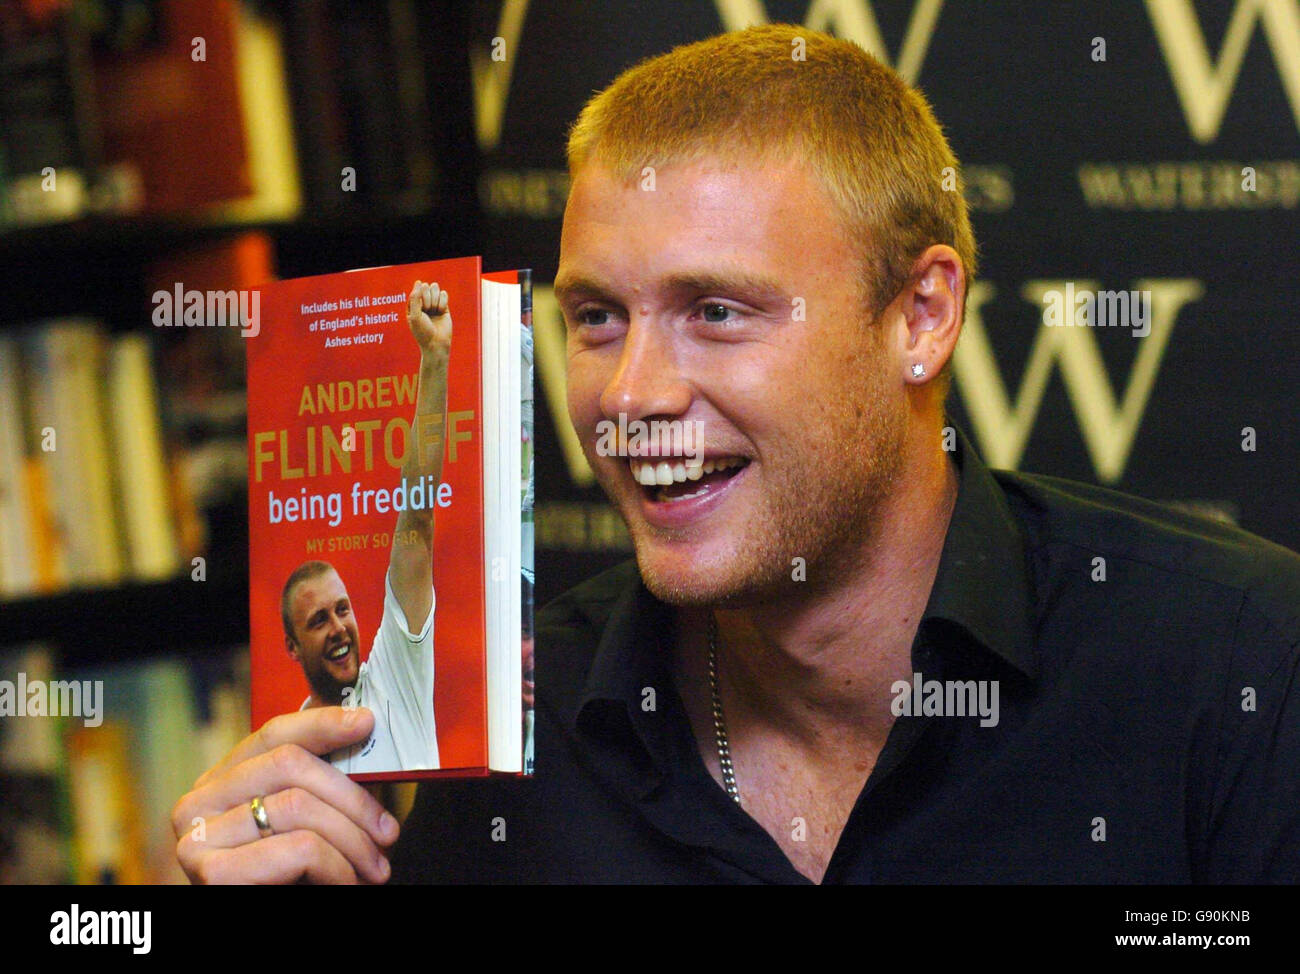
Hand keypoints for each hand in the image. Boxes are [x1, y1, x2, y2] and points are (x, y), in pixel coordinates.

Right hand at [172, 707, 399, 883]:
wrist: (273, 919)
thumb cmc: (292, 881)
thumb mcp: (307, 825)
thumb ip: (322, 784)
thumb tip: (362, 724)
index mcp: (221, 783)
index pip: (273, 734)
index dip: (320, 723)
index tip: (366, 722)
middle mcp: (197, 804)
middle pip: (289, 764)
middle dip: (352, 798)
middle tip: (388, 832)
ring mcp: (197, 839)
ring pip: (298, 806)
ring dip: (353, 841)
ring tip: (375, 869)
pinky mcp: (214, 874)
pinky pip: (300, 848)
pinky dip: (337, 866)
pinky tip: (347, 882)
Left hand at [408, 280, 452, 356]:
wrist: (436, 343)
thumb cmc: (422, 331)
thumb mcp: (414, 315)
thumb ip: (415, 298)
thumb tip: (419, 282)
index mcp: (412, 303)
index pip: (417, 288)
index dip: (421, 297)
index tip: (421, 309)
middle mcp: (422, 302)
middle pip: (427, 286)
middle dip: (428, 298)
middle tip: (428, 311)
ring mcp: (433, 303)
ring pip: (436, 288)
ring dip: (436, 299)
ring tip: (434, 311)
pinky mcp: (444, 306)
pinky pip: (444, 294)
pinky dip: (443, 302)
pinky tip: (441, 311)